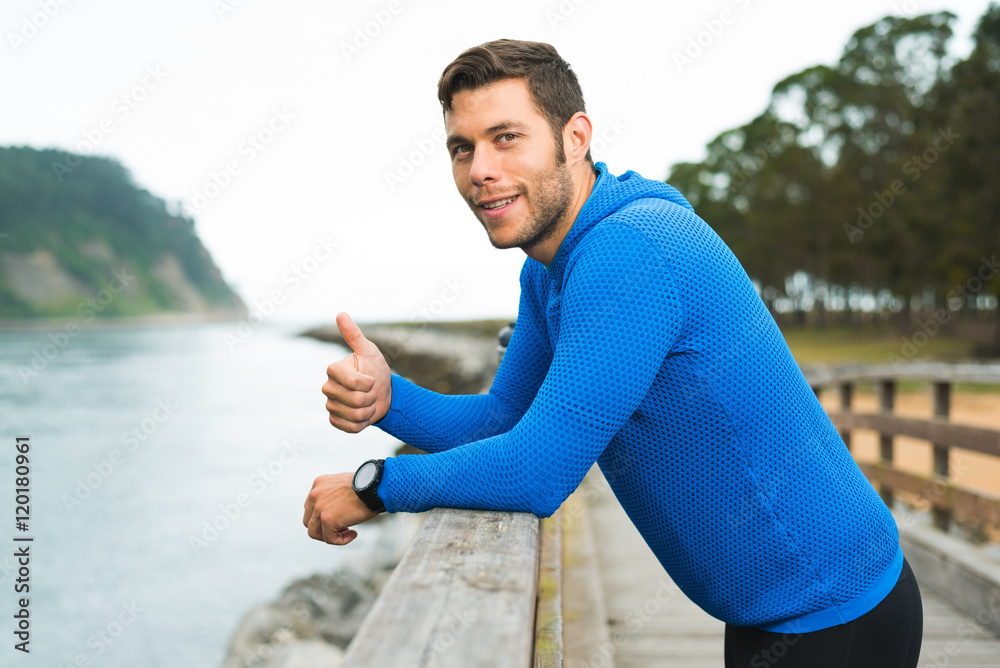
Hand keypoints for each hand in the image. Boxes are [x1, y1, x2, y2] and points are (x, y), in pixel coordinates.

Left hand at [303, 472, 378, 544]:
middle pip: (309, 521)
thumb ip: (334, 496)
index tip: (340, 519)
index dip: (323, 518)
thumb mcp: (345, 486)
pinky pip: (329, 539)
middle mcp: (315, 494)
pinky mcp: (327, 519)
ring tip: (348, 531)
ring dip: (331, 536)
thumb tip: (334, 513)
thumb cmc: (368, 486)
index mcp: (318, 484)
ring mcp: (319, 507)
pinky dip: (341, 540)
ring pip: (314, 532)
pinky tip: (354, 533)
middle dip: (324, 528)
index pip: (311, 508)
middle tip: (343, 527)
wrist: (377, 486)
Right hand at [322, 312, 391, 432]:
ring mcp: (330, 405)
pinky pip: (351, 428)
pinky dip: (363, 423)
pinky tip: (363, 414)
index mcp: (333, 370)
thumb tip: (340, 313)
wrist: (382, 394)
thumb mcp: (369, 351)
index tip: (371, 378)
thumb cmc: (375, 369)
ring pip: (356, 415)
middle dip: (372, 397)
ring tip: (368, 402)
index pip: (354, 382)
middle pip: (357, 400)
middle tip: (371, 391)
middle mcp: (327, 387)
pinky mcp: (334, 421)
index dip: (369, 382)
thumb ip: (354, 335)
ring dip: (369, 410)